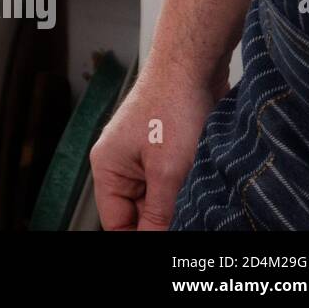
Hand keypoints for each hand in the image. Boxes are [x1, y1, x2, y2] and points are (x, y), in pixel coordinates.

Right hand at [89, 63, 225, 230]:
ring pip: (157, 198)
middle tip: (190, 219)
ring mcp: (141, 155)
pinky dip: (184, 189)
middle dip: (163, 221)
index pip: (116, 222)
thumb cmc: (172, 108)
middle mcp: (119, 162)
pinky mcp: (163, 149)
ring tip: (196, 197)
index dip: (140, 237)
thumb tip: (155, 240)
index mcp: (107, 167)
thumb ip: (159, 214)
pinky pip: (169, 182)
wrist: (190, 66)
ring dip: (177, 204)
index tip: (169, 241)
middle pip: (137, 212)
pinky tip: (201, 186)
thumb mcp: (167, 171)